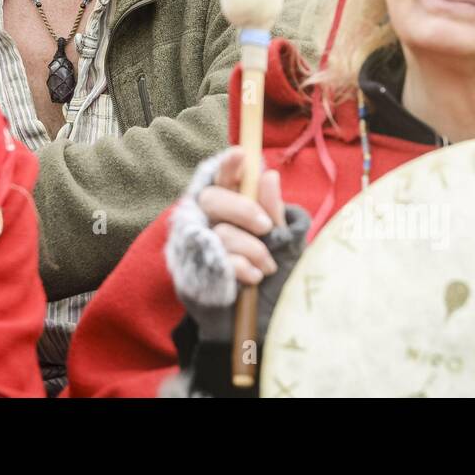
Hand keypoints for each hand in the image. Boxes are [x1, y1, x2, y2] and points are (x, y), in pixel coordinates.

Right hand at [195, 145, 285, 287]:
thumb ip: (272, 211)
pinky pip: (218, 260)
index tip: (242, 154)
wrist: (263, 320)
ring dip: (252, 249)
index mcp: (229, 206)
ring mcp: (198, 246)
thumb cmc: (274, 275)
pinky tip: (254, 277)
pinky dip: (243, 268)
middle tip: (266, 227)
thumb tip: (269, 175)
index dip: (228, 165)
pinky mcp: (192, 272)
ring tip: (268, 266)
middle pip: (212, 199)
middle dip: (243, 210)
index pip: (222, 177)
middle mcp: (208, 221)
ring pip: (220, 232)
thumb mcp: (282, 240)